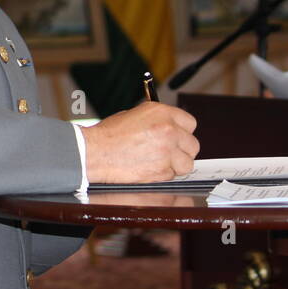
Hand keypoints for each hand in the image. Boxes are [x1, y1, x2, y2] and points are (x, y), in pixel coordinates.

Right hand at [80, 101, 198, 183]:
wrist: (95, 152)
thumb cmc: (108, 135)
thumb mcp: (135, 115)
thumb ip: (157, 120)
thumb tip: (171, 127)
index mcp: (162, 113)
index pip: (190, 123)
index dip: (183, 132)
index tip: (178, 137)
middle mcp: (169, 130)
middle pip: (193, 145)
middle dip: (182, 150)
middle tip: (170, 152)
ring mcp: (167, 151)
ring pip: (187, 163)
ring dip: (176, 165)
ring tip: (161, 162)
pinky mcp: (162, 171)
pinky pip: (172, 175)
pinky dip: (163, 174)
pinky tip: (149, 168)